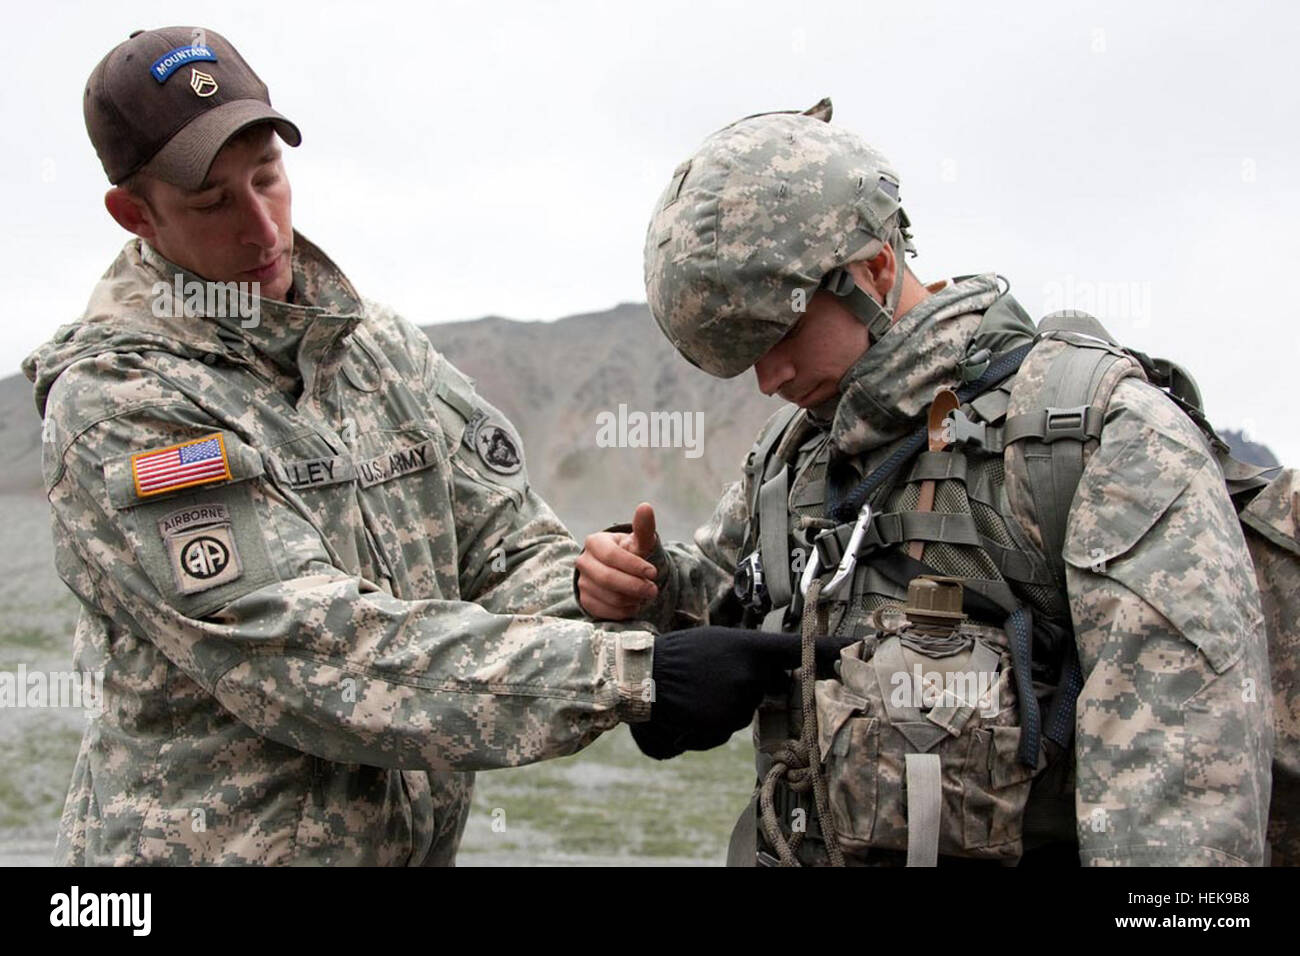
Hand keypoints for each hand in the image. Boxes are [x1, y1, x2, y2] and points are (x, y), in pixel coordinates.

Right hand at [576, 502, 659, 619]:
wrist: (618, 571)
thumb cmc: (630, 553)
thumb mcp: (638, 541)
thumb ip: (643, 527)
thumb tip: (646, 507)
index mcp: (595, 542)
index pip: (612, 556)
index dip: (634, 566)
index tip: (653, 573)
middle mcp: (584, 562)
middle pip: (608, 578)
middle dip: (635, 586)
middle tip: (653, 590)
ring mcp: (582, 582)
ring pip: (608, 597)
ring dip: (632, 599)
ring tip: (645, 595)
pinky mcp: (586, 601)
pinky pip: (606, 612)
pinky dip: (624, 611)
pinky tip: (634, 603)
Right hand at [630, 627, 856, 759]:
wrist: (642, 676)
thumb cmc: (679, 654)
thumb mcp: (719, 643)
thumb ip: (751, 658)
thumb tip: (773, 674)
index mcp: (750, 647)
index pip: (797, 649)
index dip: (830, 649)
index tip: (859, 646)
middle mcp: (751, 675)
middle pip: (762, 690)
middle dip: (741, 689)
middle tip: (709, 678)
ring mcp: (737, 703)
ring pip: (742, 713)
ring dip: (722, 708)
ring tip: (695, 693)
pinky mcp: (721, 726)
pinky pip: (724, 731)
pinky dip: (707, 725)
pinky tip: (689, 710)